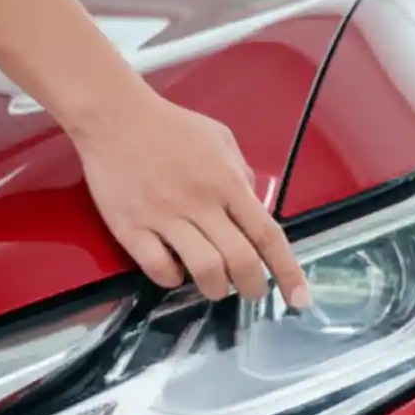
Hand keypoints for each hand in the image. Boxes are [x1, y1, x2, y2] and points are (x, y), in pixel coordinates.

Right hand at [70, 91, 310, 307]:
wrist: (114, 116)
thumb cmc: (170, 126)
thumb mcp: (221, 139)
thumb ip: (242, 175)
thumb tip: (254, 206)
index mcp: (227, 183)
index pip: (268, 235)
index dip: (288, 271)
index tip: (300, 298)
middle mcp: (200, 203)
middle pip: (240, 261)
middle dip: (254, 286)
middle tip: (253, 291)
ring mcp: (165, 218)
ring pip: (204, 271)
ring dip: (216, 289)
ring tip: (216, 286)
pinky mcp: (132, 228)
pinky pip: (159, 268)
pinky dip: (173, 279)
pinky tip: (175, 270)